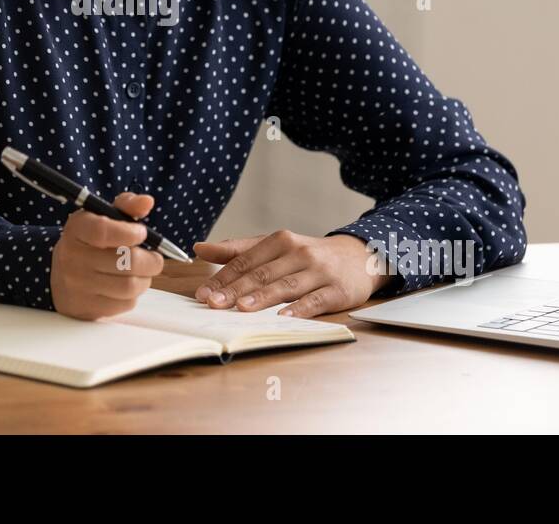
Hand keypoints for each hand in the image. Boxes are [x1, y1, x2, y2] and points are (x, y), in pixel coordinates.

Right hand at [51, 191, 165, 320]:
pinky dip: (133, 296)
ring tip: (141, 273)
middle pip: (126, 262)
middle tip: (154, 258)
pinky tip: (124, 287)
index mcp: (76, 229)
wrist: (62, 276)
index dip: (130, 233)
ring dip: (145, 279)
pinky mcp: (86, 309)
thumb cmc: (91, 242)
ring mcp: (77, 286)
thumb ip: (126, 206)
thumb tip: (147, 202)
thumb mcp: (103, 218)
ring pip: (129, 286)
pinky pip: (125, 304)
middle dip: (150, 261)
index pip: (104, 231)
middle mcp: (72, 258)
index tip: (142, 233)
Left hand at [191, 230, 390, 317]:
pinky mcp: (337, 290)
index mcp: (279, 241)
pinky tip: (284, 317)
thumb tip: (199, 248)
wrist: (359, 256)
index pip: (245, 261)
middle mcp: (298, 253)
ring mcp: (318, 271)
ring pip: (286, 286)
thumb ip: (237, 250)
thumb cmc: (307, 255)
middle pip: (262, 273)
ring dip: (263, 298)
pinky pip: (315, 300)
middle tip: (213, 303)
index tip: (202, 294)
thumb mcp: (274, 246)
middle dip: (235, 289)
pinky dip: (299, 310)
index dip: (222, 278)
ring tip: (241, 308)